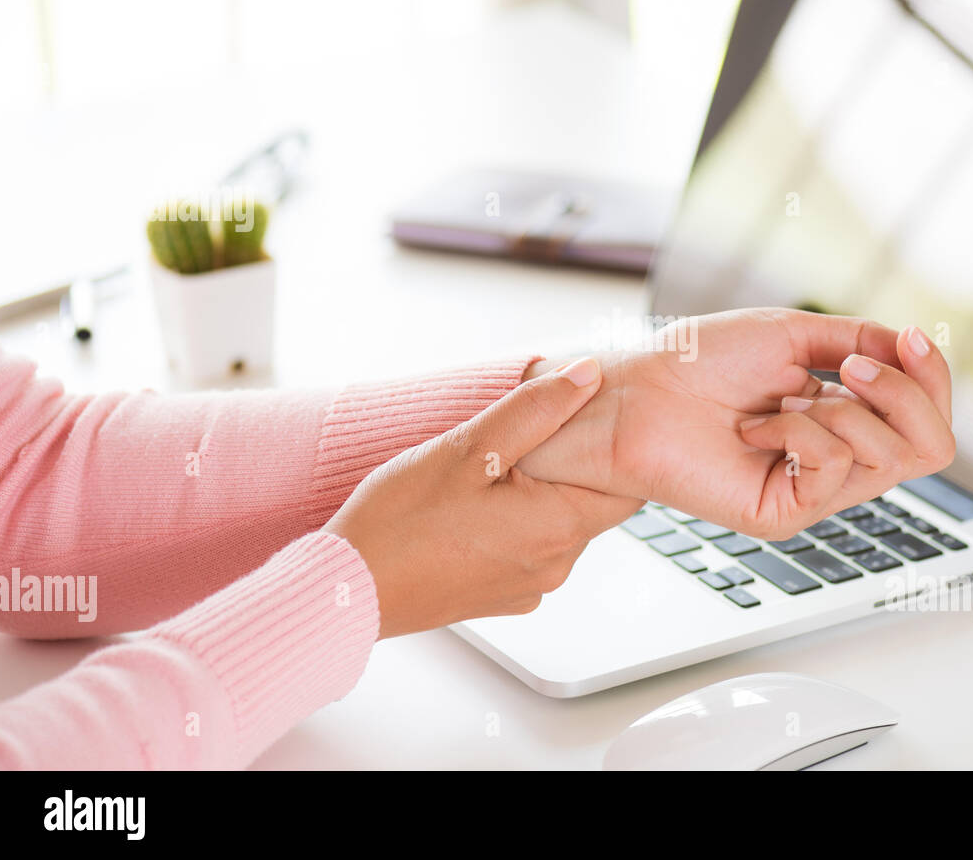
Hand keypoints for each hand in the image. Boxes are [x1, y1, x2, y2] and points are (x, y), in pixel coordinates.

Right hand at [325, 357, 640, 637]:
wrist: (346, 592)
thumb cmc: (399, 523)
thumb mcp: (469, 449)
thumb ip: (536, 409)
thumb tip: (588, 375)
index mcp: (560, 527)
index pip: (626, 482)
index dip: (608, 443)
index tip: (578, 415)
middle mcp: (556, 565)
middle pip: (591, 500)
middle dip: (567, 463)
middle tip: (520, 434)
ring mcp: (529, 585)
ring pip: (557, 522)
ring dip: (536, 492)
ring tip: (488, 469)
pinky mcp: (501, 596)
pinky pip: (527, 548)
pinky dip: (513, 522)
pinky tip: (472, 506)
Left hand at [518, 308, 953, 540]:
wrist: (639, 392)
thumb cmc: (703, 362)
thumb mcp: (795, 334)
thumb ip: (862, 341)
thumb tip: (915, 347)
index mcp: (847, 418)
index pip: (929, 416)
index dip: (934, 378)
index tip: (913, 338)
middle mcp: (840, 458)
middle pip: (934, 448)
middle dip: (905, 395)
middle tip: (850, 369)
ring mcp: (814, 491)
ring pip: (888, 458)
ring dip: (838, 408)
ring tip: (781, 399)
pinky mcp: (785, 514)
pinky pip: (833, 468)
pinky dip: (797, 431)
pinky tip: (754, 427)